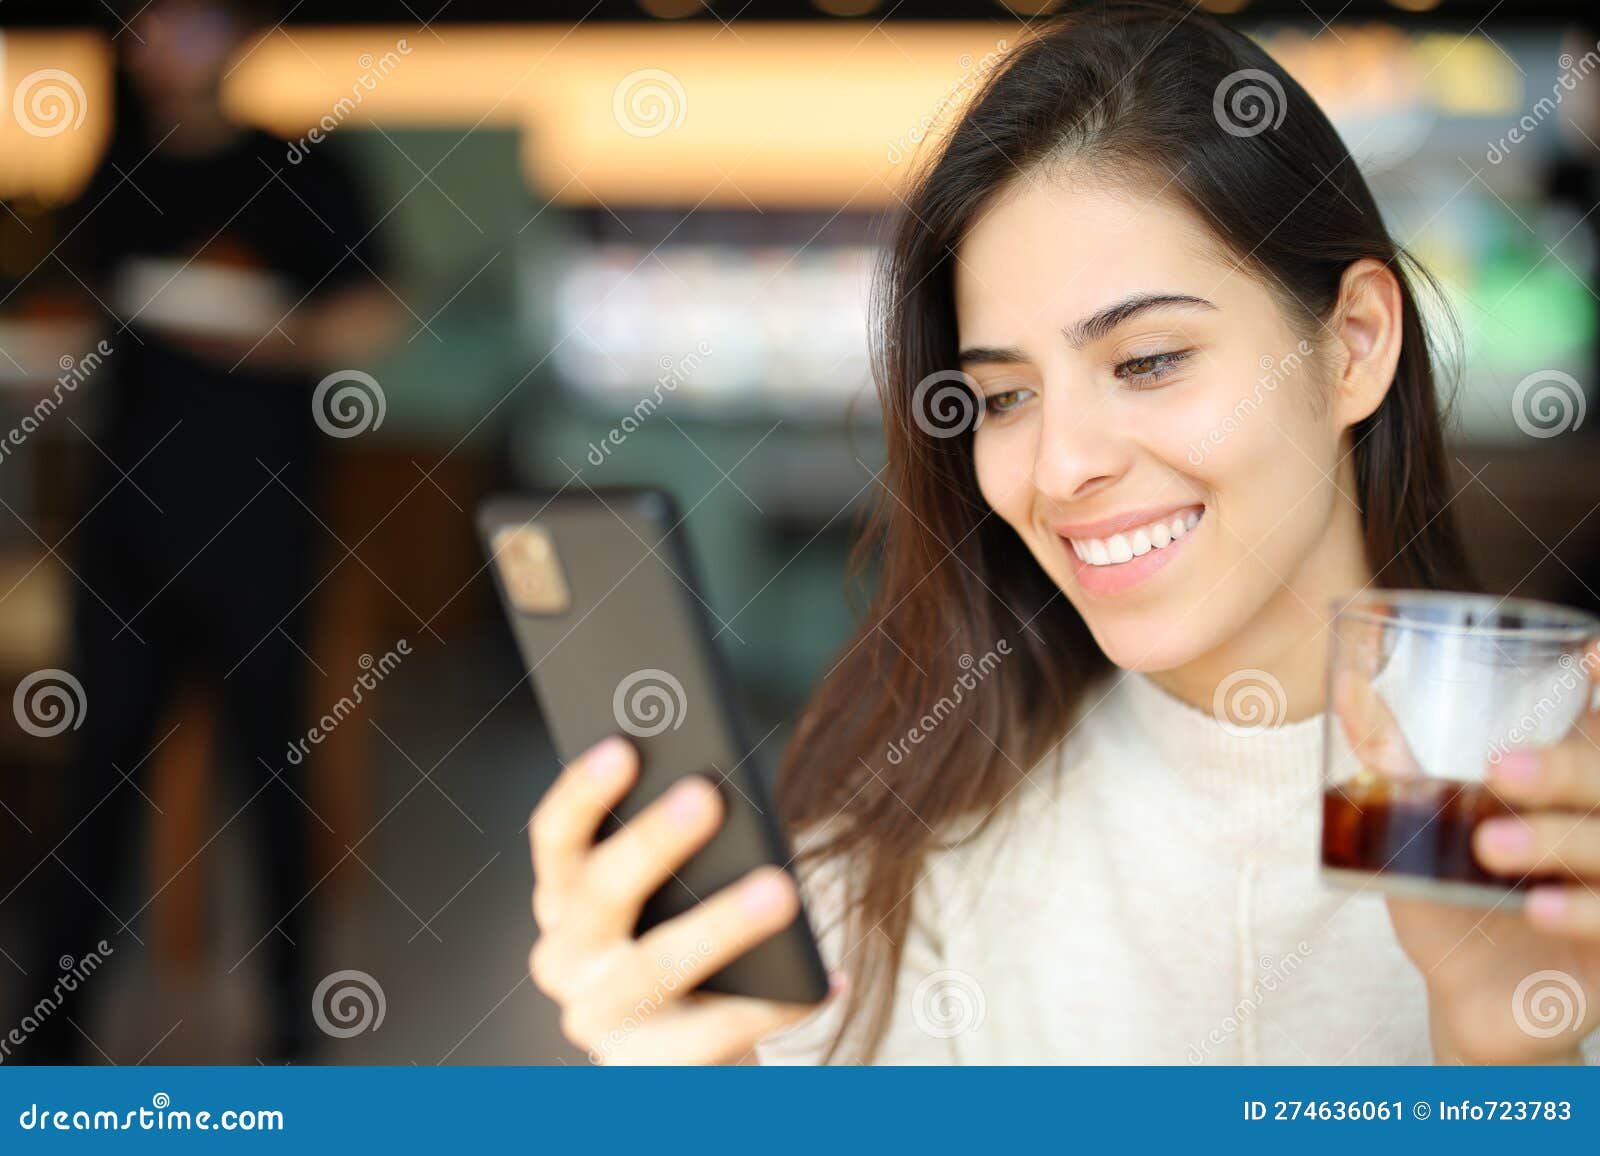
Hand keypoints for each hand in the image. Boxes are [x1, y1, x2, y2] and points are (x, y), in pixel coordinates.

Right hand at [526, 735, 823, 1063]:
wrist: (675, 1057)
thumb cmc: (677, 938)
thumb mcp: (663, 889)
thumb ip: (673, 839)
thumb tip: (718, 784)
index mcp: (562, 898)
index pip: (556, 839)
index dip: (583, 792)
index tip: (624, 745)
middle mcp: (565, 959)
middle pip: (598, 894)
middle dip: (650, 842)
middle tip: (706, 794)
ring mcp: (601, 1018)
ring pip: (655, 967)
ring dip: (720, 924)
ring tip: (781, 888)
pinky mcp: (650, 1068)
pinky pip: (714, 1034)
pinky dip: (774, 1005)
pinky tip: (828, 978)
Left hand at [1385, 650, 1599, 1064]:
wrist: (1467, 1003)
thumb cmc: (1449, 901)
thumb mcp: (1418, 833)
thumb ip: (1397, 766)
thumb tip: (1348, 689)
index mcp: (1569, 796)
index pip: (1599, 735)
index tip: (1590, 654)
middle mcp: (1598, 833)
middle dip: (1566, 771)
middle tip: (1503, 769)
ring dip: (1559, 841)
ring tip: (1491, 845)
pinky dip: (1582, 912)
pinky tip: (1539, 908)